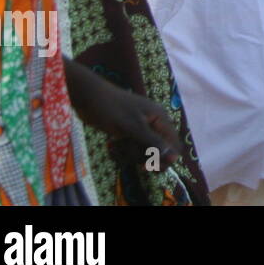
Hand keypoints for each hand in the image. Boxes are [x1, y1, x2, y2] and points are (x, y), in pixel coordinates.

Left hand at [64, 60, 182, 167]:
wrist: (88, 97)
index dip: (166, 158)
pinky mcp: (129, 129)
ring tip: (118, 147)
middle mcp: (154, 121)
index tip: (149, 168)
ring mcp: (141, 125)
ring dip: (133, 153)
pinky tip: (113, 144)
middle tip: (131, 160)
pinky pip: (133, 145)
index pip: (173, 144)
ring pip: (145, 148)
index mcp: (160, 118)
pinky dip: (125, 149)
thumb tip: (175, 159)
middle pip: (159, 148)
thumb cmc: (111, 109)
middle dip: (146, 157)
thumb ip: (154, 143)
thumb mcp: (133, 128)